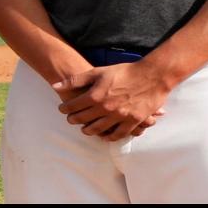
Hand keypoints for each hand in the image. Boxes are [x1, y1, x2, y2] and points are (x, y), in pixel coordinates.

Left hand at [54, 62, 172, 140]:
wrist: (152, 75)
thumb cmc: (124, 71)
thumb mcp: (98, 71)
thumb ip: (76, 80)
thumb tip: (55, 85)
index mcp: (95, 95)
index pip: (74, 106)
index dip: (66, 109)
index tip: (62, 109)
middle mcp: (105, 108)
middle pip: (83, 119)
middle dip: (74, 120)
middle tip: (70, 120)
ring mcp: (119, 116)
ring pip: (98, 129)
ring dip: (88, 130)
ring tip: (84, 129)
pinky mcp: (132, 121)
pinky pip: (118, 134)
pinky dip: (109, 137)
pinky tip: (104, 136)